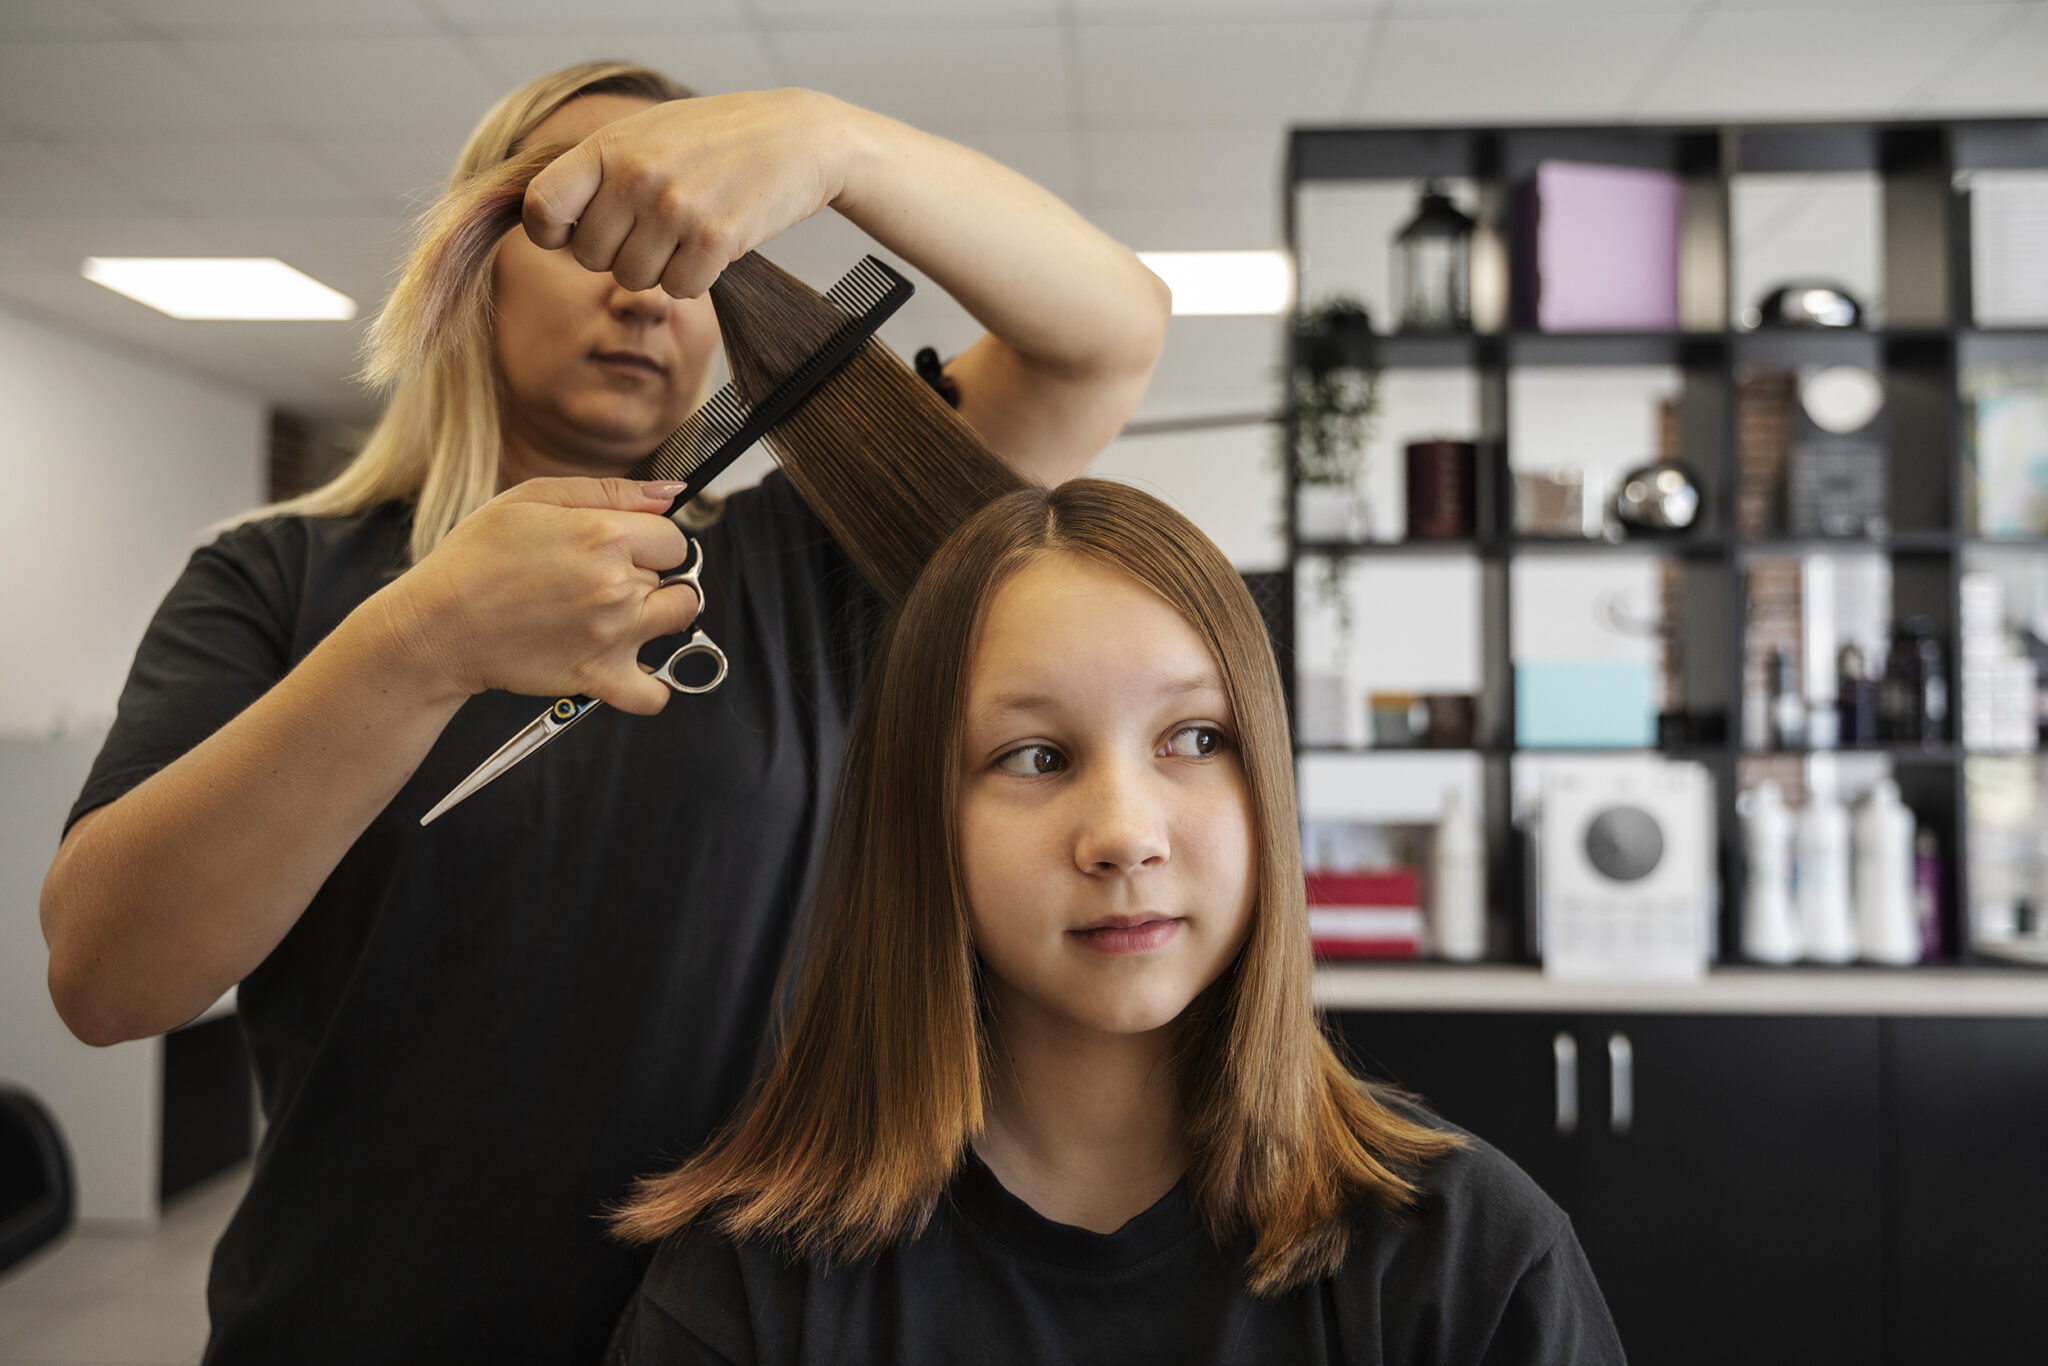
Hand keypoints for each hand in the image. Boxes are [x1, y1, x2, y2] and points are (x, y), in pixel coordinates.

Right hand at [379, 478, 701, 713]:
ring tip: (614, 616)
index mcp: (604, 536)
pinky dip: (651, 687)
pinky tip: (629, 667)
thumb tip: (670, 494)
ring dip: (655, 619)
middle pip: (675, 579)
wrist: (439, 624)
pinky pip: (655, 693)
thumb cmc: (476, 559)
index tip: (623, 550)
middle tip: (601, 582)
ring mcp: (613, 635)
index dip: (651, 543)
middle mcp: (617, 586)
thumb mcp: (533, 498)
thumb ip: (611, 492)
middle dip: (646, 578)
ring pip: (676, 623)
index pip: (675, 540)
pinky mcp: (599, 678)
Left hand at [522, 89, 846, 299]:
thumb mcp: (647, 133)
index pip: (542, 207)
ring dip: (659, 268)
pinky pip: (680, 289)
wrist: (797, 137)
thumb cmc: (716, 137)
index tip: (573, 233)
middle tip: (653, 230)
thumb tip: (545, 220)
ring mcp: (677, 209)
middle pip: (590, 258)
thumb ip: (598, 170)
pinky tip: (713, 244)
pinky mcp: (716, 240)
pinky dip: (696, 278)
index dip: (551, 233)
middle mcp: (637, 176)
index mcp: (609, 146)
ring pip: (634, 280)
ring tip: (686, 232)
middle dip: (617, 254)